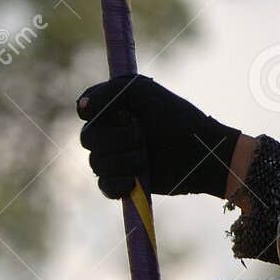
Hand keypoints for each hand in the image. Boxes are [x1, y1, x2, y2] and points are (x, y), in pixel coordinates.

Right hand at [77, 76, 242, 199]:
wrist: (199, 154)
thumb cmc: (176, 118)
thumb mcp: (143, 94)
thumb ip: (110, 93)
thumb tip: (80, 107)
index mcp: (115, 107)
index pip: (85, 108)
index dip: (93, 113)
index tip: (116, 113)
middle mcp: (112, 131)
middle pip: (87, 138)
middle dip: (113, 140)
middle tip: (140, 136)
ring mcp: (116, 158)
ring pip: (96, 163)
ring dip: (122, 162)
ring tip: (145, 160)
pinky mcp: (122, 182)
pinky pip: (104, 186)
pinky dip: (118, 184)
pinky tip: (133, 182)